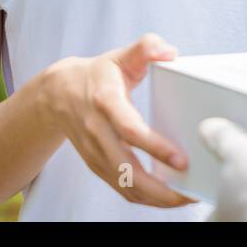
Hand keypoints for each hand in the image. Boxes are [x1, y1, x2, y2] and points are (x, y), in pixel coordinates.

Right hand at [45, 33, 196, 207]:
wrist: (57, 94)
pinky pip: (121, 189)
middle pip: (127, 170)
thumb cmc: (98, 74)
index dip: (155, 147)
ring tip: (184, 197)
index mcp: (106, 102)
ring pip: (125, 186)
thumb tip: (169, 52)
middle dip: (159, 189)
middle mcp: (98, 132)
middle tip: (189, 193)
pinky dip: (145, 198)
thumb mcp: (121, 55)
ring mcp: (95, 153)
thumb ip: (146, 47)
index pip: (130, 130)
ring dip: (155, 199)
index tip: (181, 159)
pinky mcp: (97, 166)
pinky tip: (166, 196)